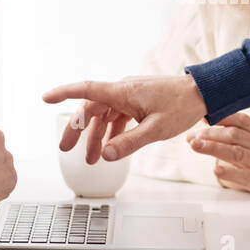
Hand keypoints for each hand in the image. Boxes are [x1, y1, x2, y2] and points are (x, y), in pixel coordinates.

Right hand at [43, 74, 207, 162]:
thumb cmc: (182, 106)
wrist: (204, 94)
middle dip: (77, 129)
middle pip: (92, 108)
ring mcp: (131, 95)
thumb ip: (129, 143)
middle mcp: (123, 90)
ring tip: (90, 159)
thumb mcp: (156, 130)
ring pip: (104, 114)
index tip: (45, 98)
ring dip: (96, 135)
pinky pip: (118, 115)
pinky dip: (112, 131)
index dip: (64, 93)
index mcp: (123, 92)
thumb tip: (105, 155)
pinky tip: (110, 147)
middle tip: (65, 149)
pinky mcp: (139, 101)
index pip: (86, 90)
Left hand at [188, 113, 249, 213]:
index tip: (204, 116)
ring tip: (195, 146)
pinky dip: (230, 172)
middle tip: (191, 135)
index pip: (244, 121)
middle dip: (210, 133)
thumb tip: (236, 143)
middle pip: (234, 135)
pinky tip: (215, 170)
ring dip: (213, 148)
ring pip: (236, 152)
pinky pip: (247, 176)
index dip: (222, 117)